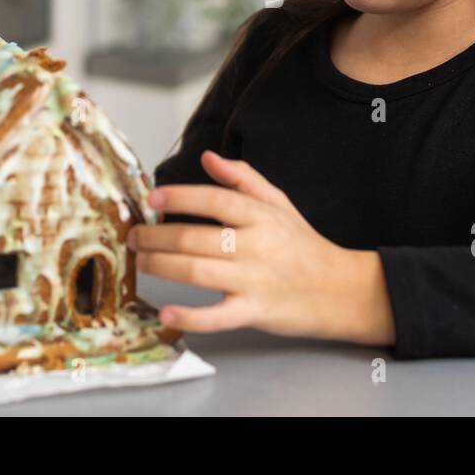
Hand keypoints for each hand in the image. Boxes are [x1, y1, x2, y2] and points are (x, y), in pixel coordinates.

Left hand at [128, 150, 392, 343]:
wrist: (339, 289)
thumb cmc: (303, 245)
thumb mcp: (279, 203)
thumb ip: (243, 179)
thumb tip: (209, 157)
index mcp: (260, 216)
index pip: (214, 200)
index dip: (180, 197)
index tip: (153, 199)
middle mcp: (255, 245)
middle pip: (194, 238)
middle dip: (156, 237)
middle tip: (134, 237)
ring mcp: (253, 280)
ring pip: (196, 271)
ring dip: (161, 266)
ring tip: (141, 262)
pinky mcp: (254, 312)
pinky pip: (217, 316)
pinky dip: (190, 317)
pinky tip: (166, 313)